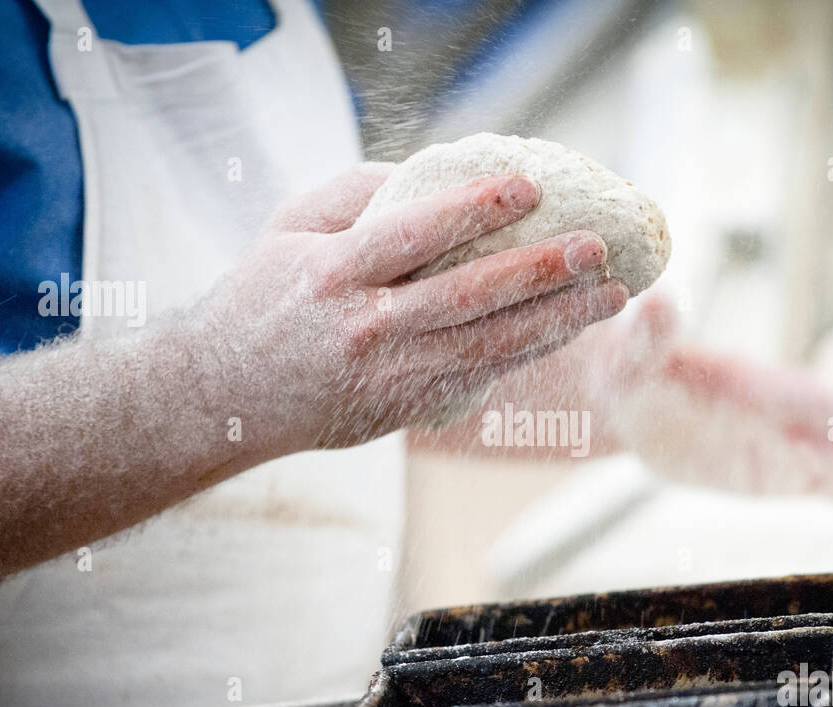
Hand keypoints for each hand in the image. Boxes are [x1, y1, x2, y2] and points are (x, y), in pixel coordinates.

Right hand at [208, 162, 628, 453]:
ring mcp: (388, 375)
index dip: (473, 208)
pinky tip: (566, 332)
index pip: (412, 234)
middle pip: (467, 297)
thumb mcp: (288, 231)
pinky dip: (526, 354)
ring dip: (555, 322)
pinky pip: (477, 377)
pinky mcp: (404, 407)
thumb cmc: (261, 302)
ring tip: (609, 297)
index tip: (528, 185)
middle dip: (541, 272)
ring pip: (486, 346)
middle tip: (597, 249)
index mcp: (332, 275)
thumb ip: (354, 195)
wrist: (224, 397)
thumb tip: (430, 173)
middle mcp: (365, 328)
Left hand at [590, 295, 832, 511]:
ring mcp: (785, 443)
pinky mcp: (780, 470)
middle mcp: (778, 415)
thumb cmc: (632, 370)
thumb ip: (649, 336)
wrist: (637, 395)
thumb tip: (656, 303)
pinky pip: (830, 486)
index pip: (796, 397)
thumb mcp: (633, 355)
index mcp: (747, 384)